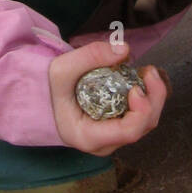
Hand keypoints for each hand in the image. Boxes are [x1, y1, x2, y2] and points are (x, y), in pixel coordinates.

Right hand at [49, 39, 168, 155]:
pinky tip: (141, 78)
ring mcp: (111, 136)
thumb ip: (91, 56)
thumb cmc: (46, 89)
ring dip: (152, 96)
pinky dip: (146, 97)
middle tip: (149, 70)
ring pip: (145, 122)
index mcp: (89, 137)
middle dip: (154, 98)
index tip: (137, 86)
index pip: (129, 132)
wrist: (37, 99)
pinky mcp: (115, 125)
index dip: (142, 109)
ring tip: (146, 71)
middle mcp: (104, 142)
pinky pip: (139, 116)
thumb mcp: (61, 69)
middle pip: (143, 126)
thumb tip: (125, 50)